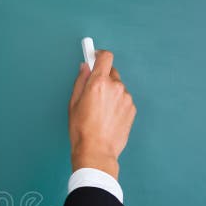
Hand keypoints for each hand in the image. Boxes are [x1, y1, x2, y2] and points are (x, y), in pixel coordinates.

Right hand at [68, 49, 136, 180]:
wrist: (96, 150)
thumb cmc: (82, 129)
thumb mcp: (73, 103)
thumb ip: (80, 81)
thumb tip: (85, 68)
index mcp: (98, 83)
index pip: (105, 57)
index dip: (99, 55)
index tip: (94, 56)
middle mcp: (115, 87)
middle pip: (111, 72)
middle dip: (103, 78)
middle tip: (93, 93)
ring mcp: (126, 97)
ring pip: (118, 87)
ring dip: (110, 93)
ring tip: (100, 111)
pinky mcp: (132, 108)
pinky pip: (123, 99)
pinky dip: (117, 104)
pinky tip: (108, 117)